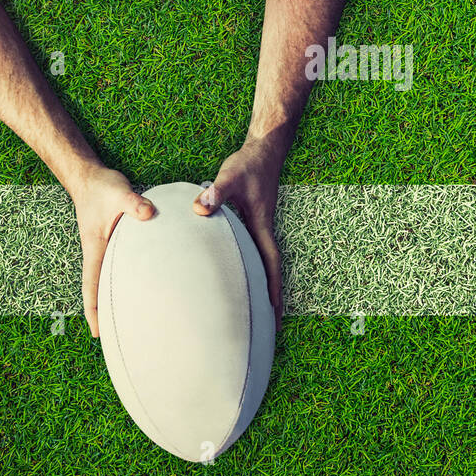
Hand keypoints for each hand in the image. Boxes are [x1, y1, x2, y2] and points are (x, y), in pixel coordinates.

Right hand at [72, 166, 154, 337]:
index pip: (91, 286)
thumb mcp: (118, 192)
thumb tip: (149, 213)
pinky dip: (128, 279)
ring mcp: (106, 248)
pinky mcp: (116, 240)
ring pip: (111, 279)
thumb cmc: (101, 187)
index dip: (93, 310)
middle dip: (107, 314)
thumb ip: (134, 203)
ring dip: (118, 298)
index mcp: (95, 248)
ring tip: (136, 320)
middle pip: (101, 290)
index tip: (97, 334)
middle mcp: (99, 252)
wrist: (90, 176)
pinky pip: (121, 265)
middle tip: (120, 339)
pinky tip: (144, 286)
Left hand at [192, 140, 284, 329]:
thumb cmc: (248, 163)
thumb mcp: (230, 176)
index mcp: (262, 226)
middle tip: (270, 327)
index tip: (276, 316)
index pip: (271, 264)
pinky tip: (240, 274)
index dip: (274, 290)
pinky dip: (251, 266)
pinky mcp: (252, 220)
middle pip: (270, 270)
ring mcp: (259, 226)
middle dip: (272, 298)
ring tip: (257, 310)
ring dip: (262, 284)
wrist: (264, 149)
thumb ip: (215, 193)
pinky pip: (253, 250)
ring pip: (262, 262)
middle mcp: (263, 230)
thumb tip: (199, 210)